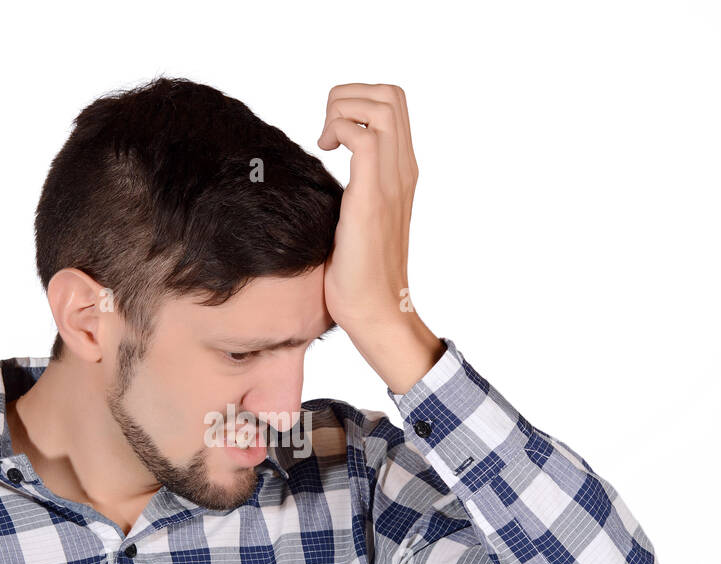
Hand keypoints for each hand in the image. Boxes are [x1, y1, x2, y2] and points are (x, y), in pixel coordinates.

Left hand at [318, 84, 443, 394]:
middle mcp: (403, 171)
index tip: (331, 135)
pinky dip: (339, 130)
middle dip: (349, 96)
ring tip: (325, 141)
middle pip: (391, 94)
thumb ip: (353, 192)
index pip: (394, 105)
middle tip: (326, 131)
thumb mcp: (358, 221)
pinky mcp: (372, 199)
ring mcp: (390, 183)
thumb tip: (318, 180)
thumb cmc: (360, 276)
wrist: (376, 311)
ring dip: (342, 109)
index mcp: (402, 173)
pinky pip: (363, 137)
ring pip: (381, 105)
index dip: (358, 102)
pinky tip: (323, 152)